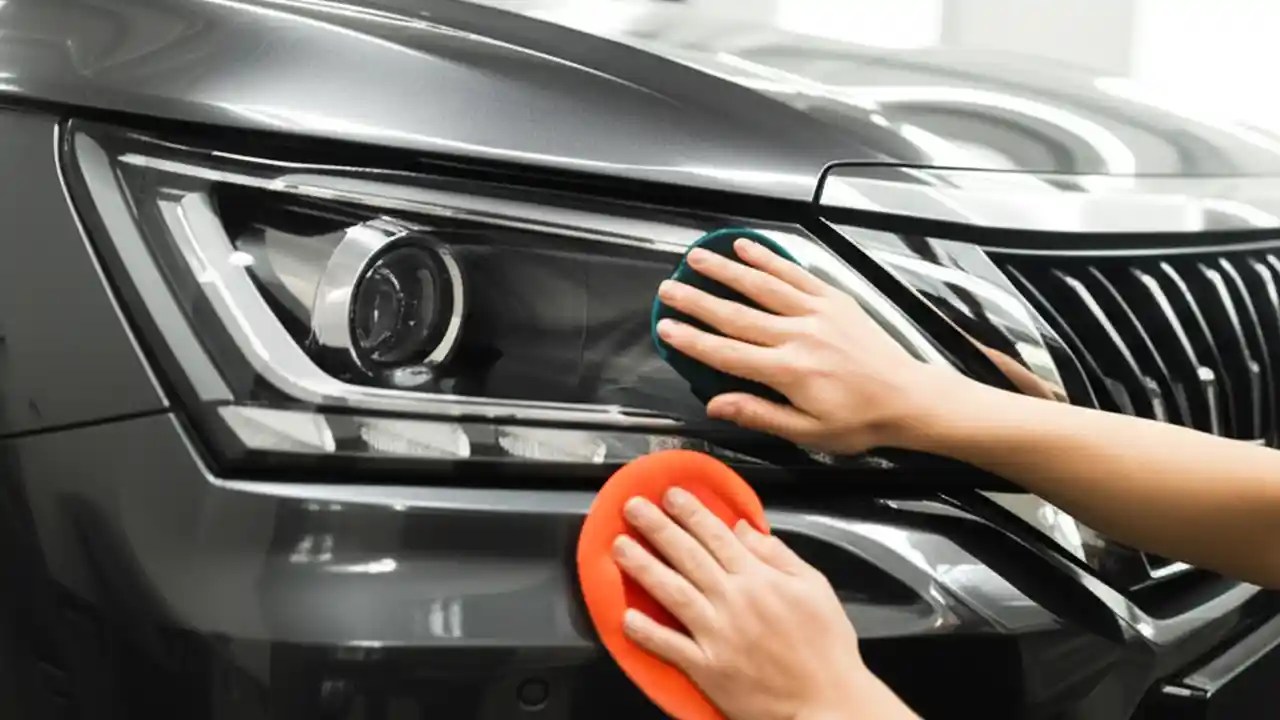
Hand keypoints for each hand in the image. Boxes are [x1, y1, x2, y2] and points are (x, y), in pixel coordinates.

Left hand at [614, 487, 917, 719]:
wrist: (828, 703)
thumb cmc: (825, 647)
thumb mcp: (815, 587)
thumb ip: (778, 555)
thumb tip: (745, 530)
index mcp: (759, 579)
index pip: (717, 535)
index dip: (690, 512)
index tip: (670, 495)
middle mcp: (734, 601)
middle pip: (688, 555)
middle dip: (657, 527)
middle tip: (633, 508)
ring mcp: (718, 635)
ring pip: (673, 592)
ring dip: (643, 567)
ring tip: (620, 547)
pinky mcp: (708, 668)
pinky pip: (670, 646)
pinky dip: (647, 632)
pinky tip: (626, 617)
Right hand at [655, 238, 963, 453]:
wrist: (908, 398)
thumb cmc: (859, 420)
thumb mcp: (807, 432)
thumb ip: (759, 414)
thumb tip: (717, 405)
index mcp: (788, 371)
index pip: (727, 353)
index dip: (692, 340)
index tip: (667, 327)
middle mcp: (799, 335)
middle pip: (736, 314)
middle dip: (698, 300)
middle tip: (669, 288)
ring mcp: (816, 312)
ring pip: (762, 285)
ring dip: (726, 269)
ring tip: (698, 257)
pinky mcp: (833, 299)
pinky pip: (795, 274)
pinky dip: (769, 258)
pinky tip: (747, 247)